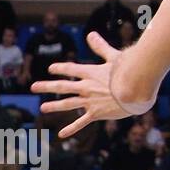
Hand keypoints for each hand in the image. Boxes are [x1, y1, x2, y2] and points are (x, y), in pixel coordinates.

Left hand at [32, 32, 156, 138]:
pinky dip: (71, 128)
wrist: (135, 90)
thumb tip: (90, 34)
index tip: (51, 69)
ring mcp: (90, 101)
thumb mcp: (113, 56)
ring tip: (43, 108)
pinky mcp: (97, 113)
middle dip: (47, 86)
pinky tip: (61, 134)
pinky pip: (81, 122)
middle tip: (33, 86)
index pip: (71, 69)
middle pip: (63, 86)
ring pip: (68, 104)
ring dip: (54, 106)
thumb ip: (100, 47)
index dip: (60, 68)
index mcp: (90, 72)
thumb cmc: (128, 71)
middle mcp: (86, 87)